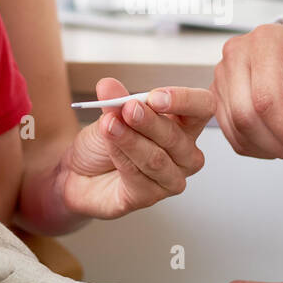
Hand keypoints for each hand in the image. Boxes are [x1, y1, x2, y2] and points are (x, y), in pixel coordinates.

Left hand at [58, 78, 213, 219]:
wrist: (79, 171)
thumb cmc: (106, 141)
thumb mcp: (111, 113)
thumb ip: (115, 101)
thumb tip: (109, 86)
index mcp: (184, 123)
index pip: (203, 107)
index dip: (184, 100)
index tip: (156, 97)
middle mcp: (184, 152)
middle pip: (176, 136)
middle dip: (149, 121)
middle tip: (128, 109)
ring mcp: (170, 178)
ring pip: (156, 159)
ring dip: (131, 140)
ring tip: (110, 126)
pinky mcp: (149, 196)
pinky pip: (138, 177)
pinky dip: (121, 158)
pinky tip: (109, 147)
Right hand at [211, 4, 282, 158]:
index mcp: (267, 41)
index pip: (266, 99)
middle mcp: (238, 53)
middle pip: (246, 116)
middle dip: (279, 143)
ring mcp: (223, 73)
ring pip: (236, 128)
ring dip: (268, 148)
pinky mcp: (219, 93)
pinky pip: (230, 133)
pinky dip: (255, 146)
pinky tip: (276, 137)